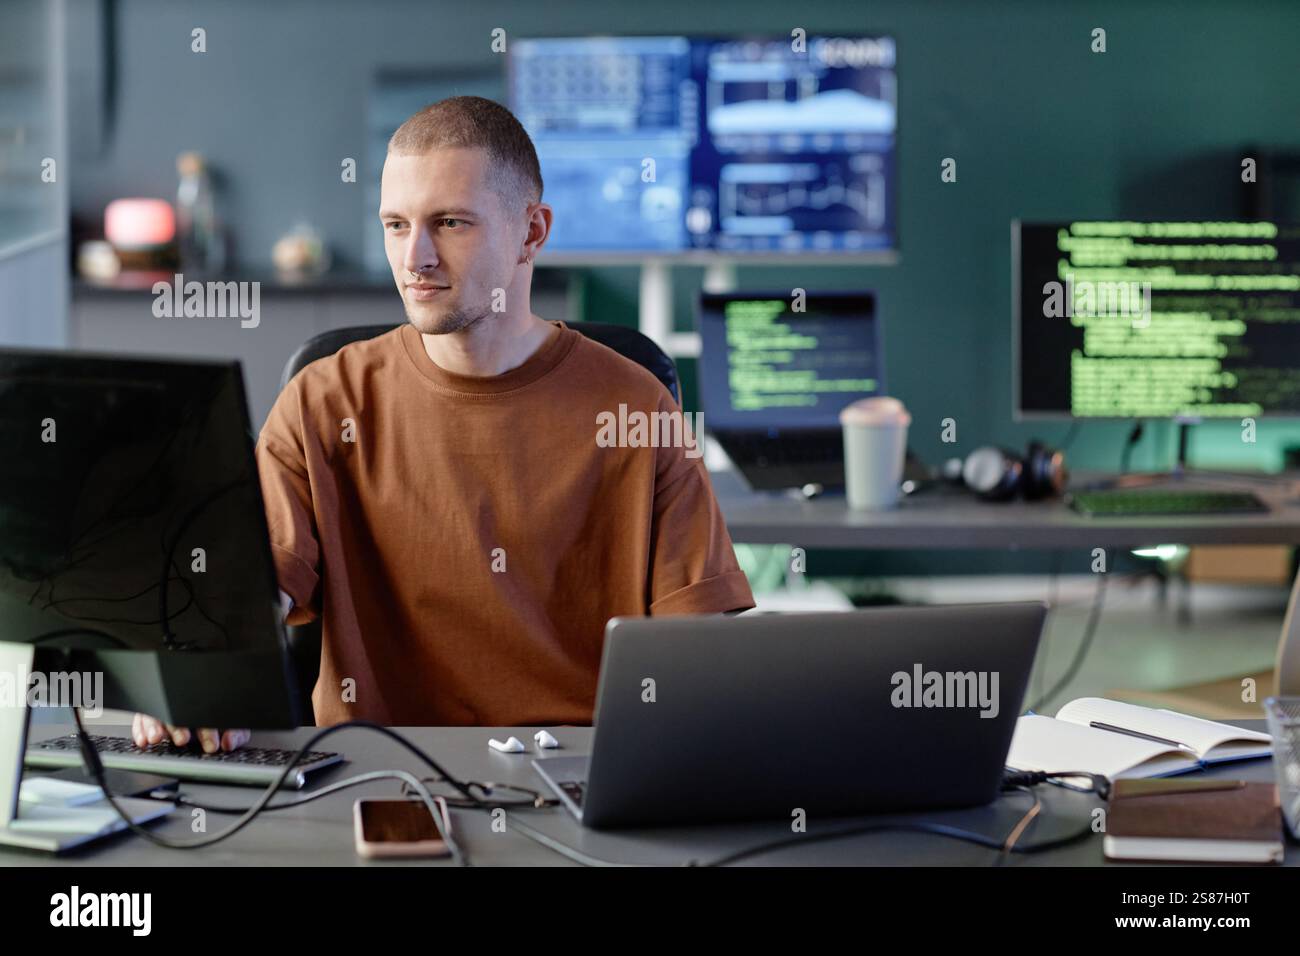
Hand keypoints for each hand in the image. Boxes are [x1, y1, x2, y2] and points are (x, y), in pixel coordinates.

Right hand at [131, 713, 249, 752]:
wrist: (213, 704)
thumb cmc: (221, 717)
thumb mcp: (234, 725)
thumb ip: (236, 734)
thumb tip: (228, 743)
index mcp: (205, 703)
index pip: (205, 713)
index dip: (208, 731)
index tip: (212, 745)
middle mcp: (183, 704)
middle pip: (177, 711)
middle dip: (179, 725)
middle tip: (183, 739)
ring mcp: (166, 707)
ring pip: (156, 712)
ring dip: (154, 726)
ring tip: (156, 738)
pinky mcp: (151, 713)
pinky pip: (141, 718)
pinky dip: (140, 729)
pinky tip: (144, 740)